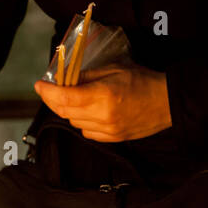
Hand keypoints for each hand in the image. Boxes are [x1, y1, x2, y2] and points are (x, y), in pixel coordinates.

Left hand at [33, 63, 171, 141]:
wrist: (168, 102)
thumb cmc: (143, 80)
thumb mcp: (113, 69)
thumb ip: (86, 76)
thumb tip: (65, 80)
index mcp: (103, 96)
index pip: (64, 98)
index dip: (47, 92)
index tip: (39, 85)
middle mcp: (103, 116)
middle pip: (64, 112)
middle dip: (53, 100)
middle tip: (49, 89)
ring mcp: (108, 130)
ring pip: (73, 123)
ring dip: (67, 110)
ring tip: (72, 97)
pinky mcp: (112, 138)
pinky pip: (86, 132)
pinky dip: (81, 121)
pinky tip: (87, 111)